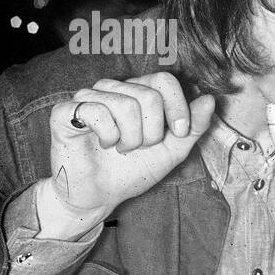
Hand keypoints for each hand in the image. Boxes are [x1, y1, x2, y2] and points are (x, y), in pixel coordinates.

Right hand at [48, 72, 214, 218]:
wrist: (101, 195)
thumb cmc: (134, 169)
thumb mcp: (173, 150)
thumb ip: (194, 127)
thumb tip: (210, 99)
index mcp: (138, 92)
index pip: (164, 80)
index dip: (177, 108)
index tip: (178, 134)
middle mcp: (113, 89)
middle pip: (148, 96)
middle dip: (152, 133)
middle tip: (139, 147)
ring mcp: (87, 97)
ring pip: (124, 105)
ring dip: (130, 138)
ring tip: (121, 148)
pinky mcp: (65, 112)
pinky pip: (96, 112)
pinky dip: (108, 135)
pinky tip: (104, 144)